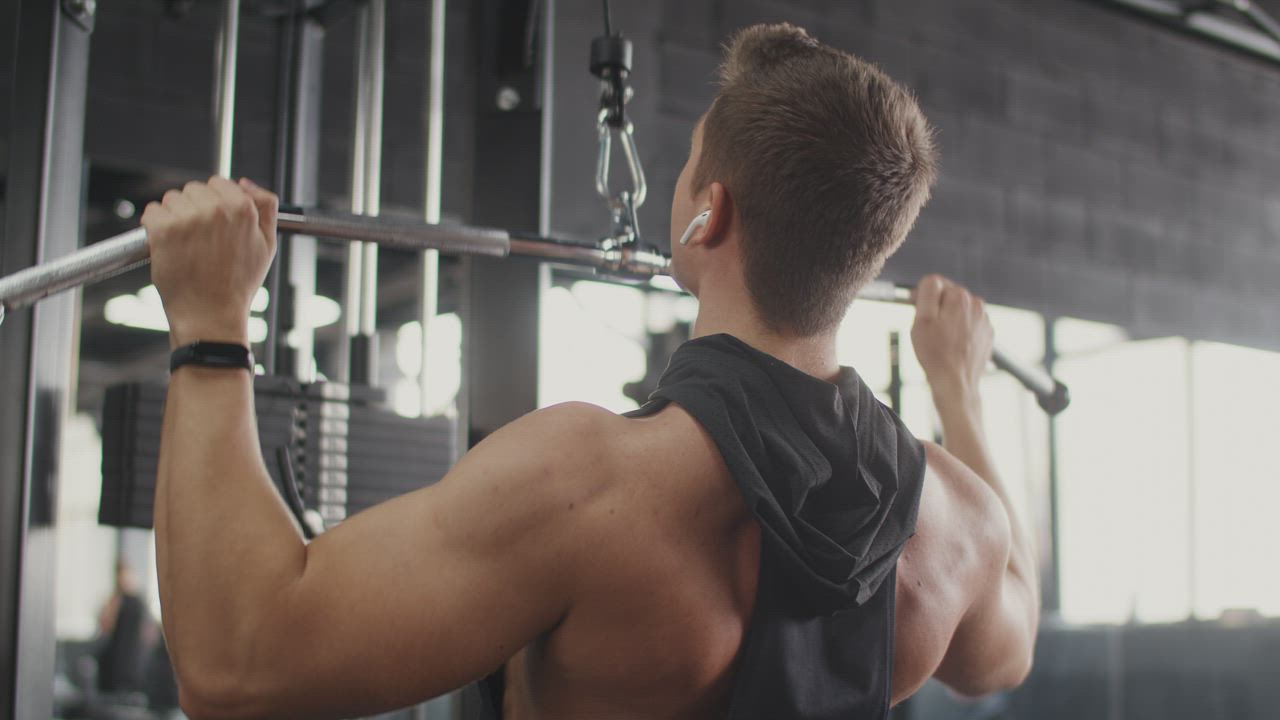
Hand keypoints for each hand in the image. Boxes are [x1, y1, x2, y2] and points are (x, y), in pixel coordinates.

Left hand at [142, 177, 277, 348]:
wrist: (212, 315)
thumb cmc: (238, 284)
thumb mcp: (267, 244)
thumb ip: (265, 207)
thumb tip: (245, 182)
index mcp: (242, 209)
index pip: (219, 183)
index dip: (215, 202)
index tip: (213, 223)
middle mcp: (216, 209)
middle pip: (194, 189)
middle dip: (194, 208)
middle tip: (200, 238)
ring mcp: (188, 218)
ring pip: (172, 199)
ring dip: (174, 216)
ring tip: (185, 244)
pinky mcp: (163, 230)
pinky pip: (152, 211)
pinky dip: (155, 225)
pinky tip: (168, 244)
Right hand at [910, 274, 993, 398]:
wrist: (956, 383)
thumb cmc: (936, 354)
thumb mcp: (922, 319)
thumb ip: (927, 292)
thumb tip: (932, 281)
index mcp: (961, 297)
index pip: (935, 283)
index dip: (921, 296)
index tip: (915, 311)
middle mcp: (977, 305)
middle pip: (949, 297)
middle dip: (937, 308)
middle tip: (927, 329)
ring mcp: (984, 321)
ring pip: (959, 311)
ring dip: (948, 320)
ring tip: (940, 340)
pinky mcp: (987, 335)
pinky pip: (968, 325)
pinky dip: (959, 332)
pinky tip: (951, 346)